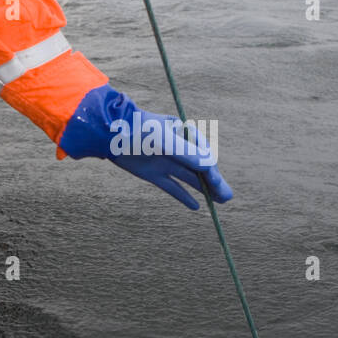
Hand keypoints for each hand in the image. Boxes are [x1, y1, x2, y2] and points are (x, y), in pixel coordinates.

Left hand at [58, 85, 233, 210]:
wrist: (110, 134)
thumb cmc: (139, 131)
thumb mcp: (164, 140)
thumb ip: (186, 153)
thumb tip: (209, 165)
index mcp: (183, 135)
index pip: (203, 154)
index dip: (212, 169)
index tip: (215, 180)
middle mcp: (177, 149)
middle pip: (200, 168)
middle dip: (214, 182)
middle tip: (228, 197)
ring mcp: (165, 162)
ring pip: (190, 179)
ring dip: (204, 190)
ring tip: (220, 202)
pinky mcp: (153, 174)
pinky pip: (172, 187)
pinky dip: (183, 196)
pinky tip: (196, 207)